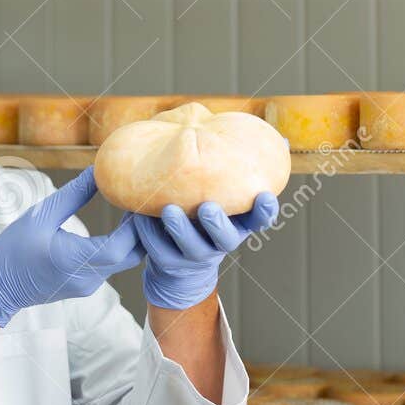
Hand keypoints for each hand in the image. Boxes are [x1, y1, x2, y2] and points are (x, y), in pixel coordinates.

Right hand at [0, 167, 140, 327]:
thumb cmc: (12, 250)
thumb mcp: (40, 215)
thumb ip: (73, 195)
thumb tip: (97, 171)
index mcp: (73, 260)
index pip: (120, 247)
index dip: (136, 225)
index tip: (139, 201)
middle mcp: (86, 278)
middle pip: (131, 256)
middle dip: (141, 231)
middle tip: (141, 202)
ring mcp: (88, 285)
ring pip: (124, 262)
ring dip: (131, 238)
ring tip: (132, 209)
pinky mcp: (86, 286)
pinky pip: (111, 266)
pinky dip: (118, 246)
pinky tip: (117, 226)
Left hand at [132, 193, 279, 309]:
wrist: (173, 260)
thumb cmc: (196, 221)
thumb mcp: (210, 209)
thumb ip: (222, 186)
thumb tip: (251, 142)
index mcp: (235, 227)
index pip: (258, 220)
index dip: (264, 212)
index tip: (266, 197)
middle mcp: (218, 244)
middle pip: (225, 239)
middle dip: (217, 224)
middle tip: (208, 208)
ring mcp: (193, 256)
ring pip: (190, 246)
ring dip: (180, 229)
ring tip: (168, 210)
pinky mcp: (167, 262)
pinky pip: (156, 247)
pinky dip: (147, 231)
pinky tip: (138, 215)